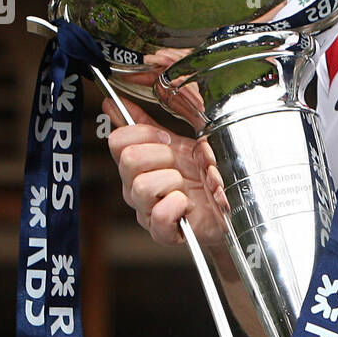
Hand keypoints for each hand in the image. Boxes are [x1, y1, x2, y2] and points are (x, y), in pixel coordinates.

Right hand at [103, 96, 225, 248]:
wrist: (224, 208)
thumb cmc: (199, 177)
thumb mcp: (177, 143)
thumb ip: (146, 124)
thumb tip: (113, 104)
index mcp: (135, 165)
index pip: (117, 141)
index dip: (143, 133)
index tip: (167, 139)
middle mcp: (134, 188)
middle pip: (129, 160)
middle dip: (163, 156)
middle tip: (180, 165)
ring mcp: (146, 211)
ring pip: (143, 186)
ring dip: (173, 181)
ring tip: (186, 187)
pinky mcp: (163, 232)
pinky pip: (160, 215)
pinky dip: (178, 205)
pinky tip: (187, 204)